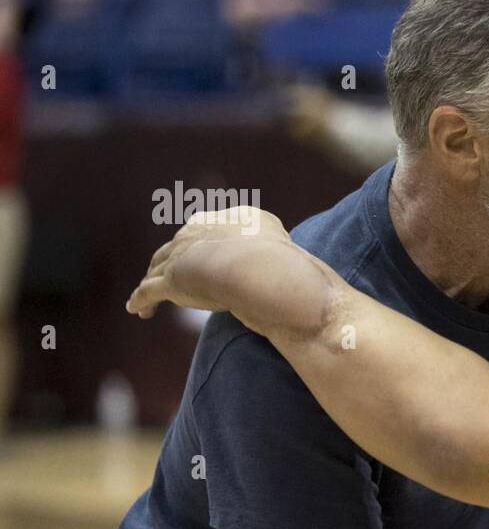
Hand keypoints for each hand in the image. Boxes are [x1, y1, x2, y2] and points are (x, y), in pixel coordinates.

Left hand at [127, 207, 327, 337]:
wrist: (260, 271)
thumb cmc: (282, 264)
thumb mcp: (288, 252)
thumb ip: (288, 258)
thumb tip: (312, 282)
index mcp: (229, 219)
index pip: (209, 228)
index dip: (203, 241)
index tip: (201, 251)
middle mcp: (201, 230)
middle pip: (179, 245)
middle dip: (172, 257)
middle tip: (170, 270)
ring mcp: (183, 254)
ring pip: (159, 266)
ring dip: (152, 278)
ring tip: (147, 291)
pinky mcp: (171, 279)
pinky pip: (149, 291)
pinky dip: (141, 301)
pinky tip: (136, 310)